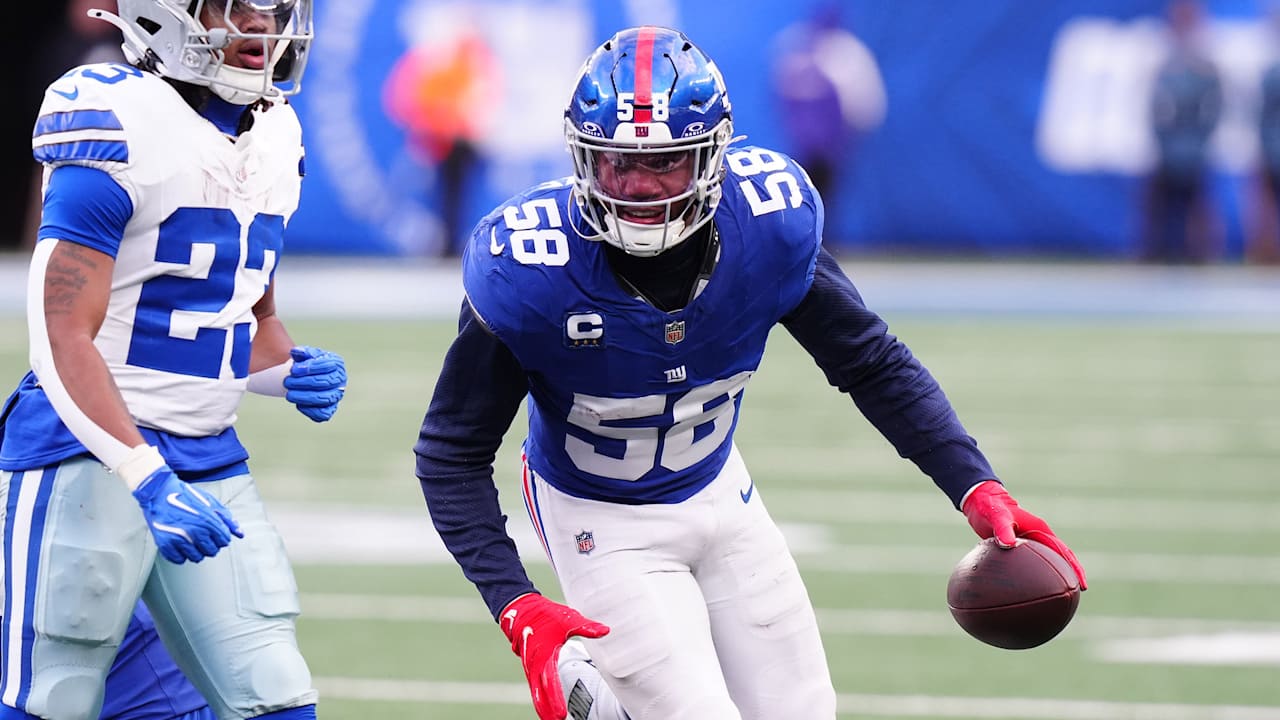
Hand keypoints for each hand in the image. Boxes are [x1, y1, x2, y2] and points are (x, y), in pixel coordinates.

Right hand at [132, 467, 243, 563]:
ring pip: (197, 558)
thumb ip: (226, 519)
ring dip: (196, 551)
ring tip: (191, 539)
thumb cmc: (184, 495)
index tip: (215, 533)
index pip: (224, 541)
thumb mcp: (210, 502)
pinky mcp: (165, 544)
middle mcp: (195, 532)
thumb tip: (240, 533)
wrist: (158, 491)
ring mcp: (179, 539)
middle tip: (202, 536)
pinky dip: (181, 555)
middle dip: (210, 545)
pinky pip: (179, 560)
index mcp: (208, 521)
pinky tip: (180, 544)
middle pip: (212, 552)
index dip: (221, 537)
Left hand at [284, 345, 345, 421]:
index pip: (327, 365)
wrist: (308, 377)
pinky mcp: (330, 409)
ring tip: (289, 395)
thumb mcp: (305, 355)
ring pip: (324, 398)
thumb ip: (302, 353)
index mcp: (336, 363)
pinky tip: (299, 405)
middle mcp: (340, 380)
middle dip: (303, 383)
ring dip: (304, 397)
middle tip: (286, 382)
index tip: (293, 370)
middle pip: (324, 382)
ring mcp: (336, 395)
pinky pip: (323, 413)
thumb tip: (295, 352)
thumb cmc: (307, 364)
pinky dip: (311, 410)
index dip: (309, 368)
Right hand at [499, 593, 609, 719]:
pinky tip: (546, 710)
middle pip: (540, 692)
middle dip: (547, 709)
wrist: (523, 611)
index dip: (555, 698)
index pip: (550, 681)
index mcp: (544, 654)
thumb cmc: (546, 615)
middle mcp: (535, 664)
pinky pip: (535, 686)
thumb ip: (586, 627)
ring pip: (536, 691)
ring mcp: (531, 667)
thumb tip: (605, 631)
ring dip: (543, 706)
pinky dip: (540, 699)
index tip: (561, 713)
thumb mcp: (568, 618)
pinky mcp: (532, 667)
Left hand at [962, 480, 1086, 589]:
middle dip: (1071, 576)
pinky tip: (1027, 590)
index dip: (1074, 568)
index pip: (1063, 551)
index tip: (1081, 585)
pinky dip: (1033, 575)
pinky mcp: (1017, 547)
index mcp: (1039, 530)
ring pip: (1046, 562)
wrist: (979, 500)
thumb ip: (1003, 529)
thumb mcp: (997, 516)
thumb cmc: (990, 506)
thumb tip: (1009, 545)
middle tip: (1076, 595)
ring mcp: (1029, 542)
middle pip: (1060, 559)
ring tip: (1057, 595)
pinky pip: (1029, 563)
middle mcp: (1038, 536)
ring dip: (1055, 576)